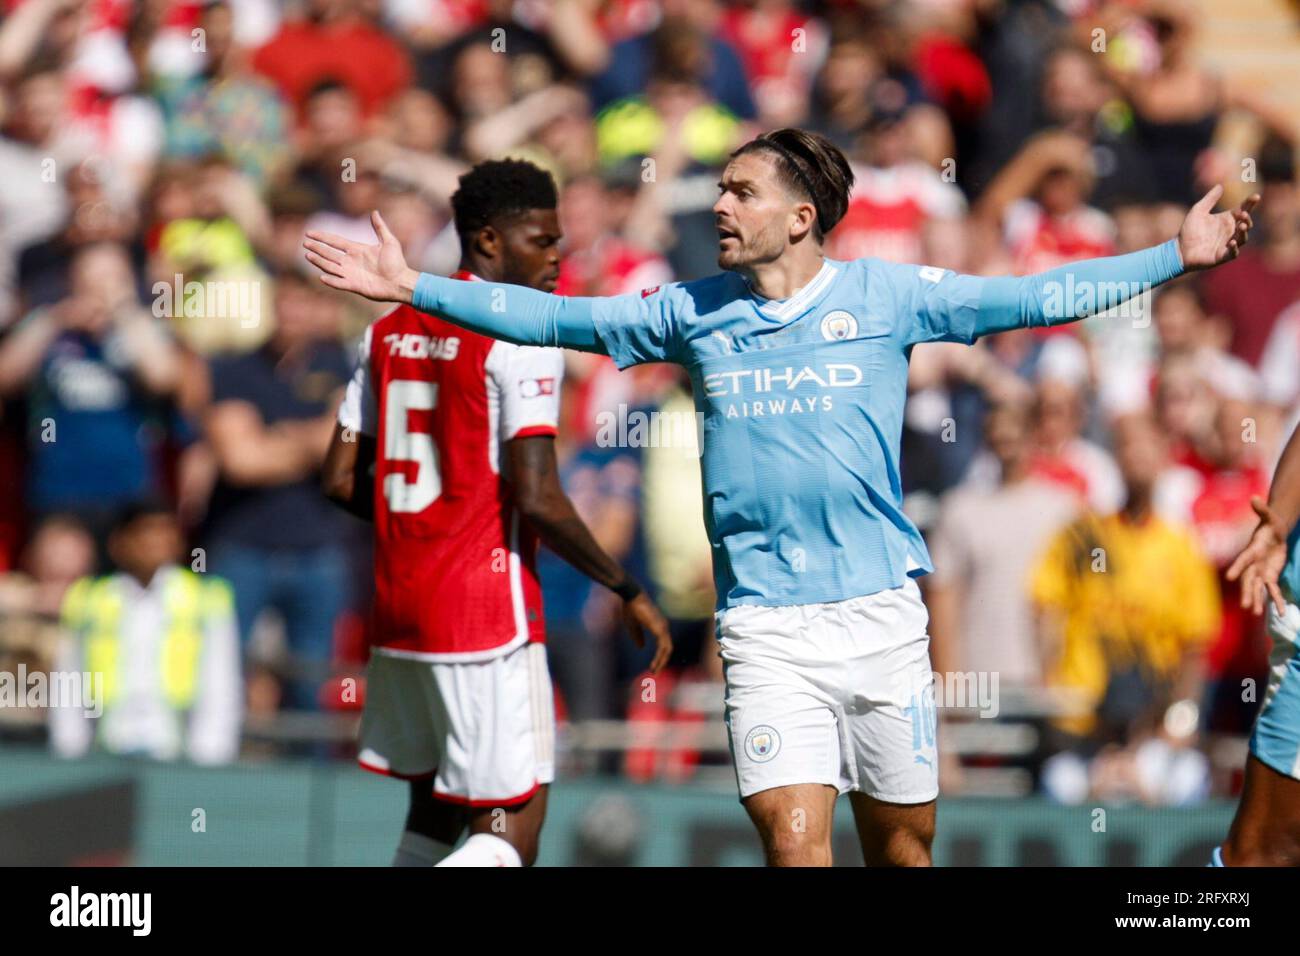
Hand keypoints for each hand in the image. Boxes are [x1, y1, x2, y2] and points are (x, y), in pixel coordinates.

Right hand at [303, 211, 418, 303]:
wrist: (402, 281)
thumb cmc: (397, 263)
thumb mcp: (389, 241)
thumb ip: (380, 227)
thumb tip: (374, 212)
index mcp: (357, 250)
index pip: (335, 242)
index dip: (323, 237)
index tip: (309, 232)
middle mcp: (351, 261)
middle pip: (329, 253)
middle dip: (317, 248)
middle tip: (305, 242)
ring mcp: (352, 274)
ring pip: (331, 267)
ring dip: (319, 262)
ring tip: (308, 255)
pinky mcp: (355, 286)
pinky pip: (340, 283)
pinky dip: (331, 280)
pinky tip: (322, 276)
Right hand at [621, 591, 672, 673]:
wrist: (630, 596)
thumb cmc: (630, 608)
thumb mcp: (632, 625)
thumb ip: (637, 636)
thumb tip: (641, 647)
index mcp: (658, 625)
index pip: (663, 644)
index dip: (659, 656)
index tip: (653, 666)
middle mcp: (663, 626)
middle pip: (667, 648)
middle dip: (662, 661)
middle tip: (655, 672)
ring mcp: (663, 627)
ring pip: (667, 649)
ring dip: (661, 662)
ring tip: (654, 671)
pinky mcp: (660, 629)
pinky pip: (663, 647)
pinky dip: (660, 657)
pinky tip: (654, 664)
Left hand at [1177, 185, 1258, 270]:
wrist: (1179, 250)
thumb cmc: (1189, 230)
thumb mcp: (1198, 210)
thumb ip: (1210, 199)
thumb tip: (1220, 185)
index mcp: (1227, 219)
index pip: (1243, 209)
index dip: (1250, 203)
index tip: (1256, 196)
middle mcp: (1230, 231)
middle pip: (1246, 224)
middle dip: (1247, 219)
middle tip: (1244, 214)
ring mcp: (1227, 244)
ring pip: (1242, 238)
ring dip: (1244, 232)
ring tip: (1242, 226)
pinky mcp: (1222, 256)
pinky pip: (1233, 253)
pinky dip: (1234, 248)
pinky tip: (1231, 242)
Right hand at [1225, 495, 1289, 615]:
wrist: (1273, 534)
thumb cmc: (1271, 524)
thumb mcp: (1270, 517)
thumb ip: (1262, 510)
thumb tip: (1254, 497)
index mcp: (1252, 550)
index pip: (1243, 560)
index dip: (1237, 568)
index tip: (1229, 578)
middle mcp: (1253, 564)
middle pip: (1249, 580)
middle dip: (1248, 593)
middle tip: (1246, 606)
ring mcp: (1260, 572)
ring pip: (1257, 589)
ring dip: (1258, 600)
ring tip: (1256, 613)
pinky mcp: (1269, 576)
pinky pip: (1272, 590)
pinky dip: (1276, 601)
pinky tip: (1282, 613)